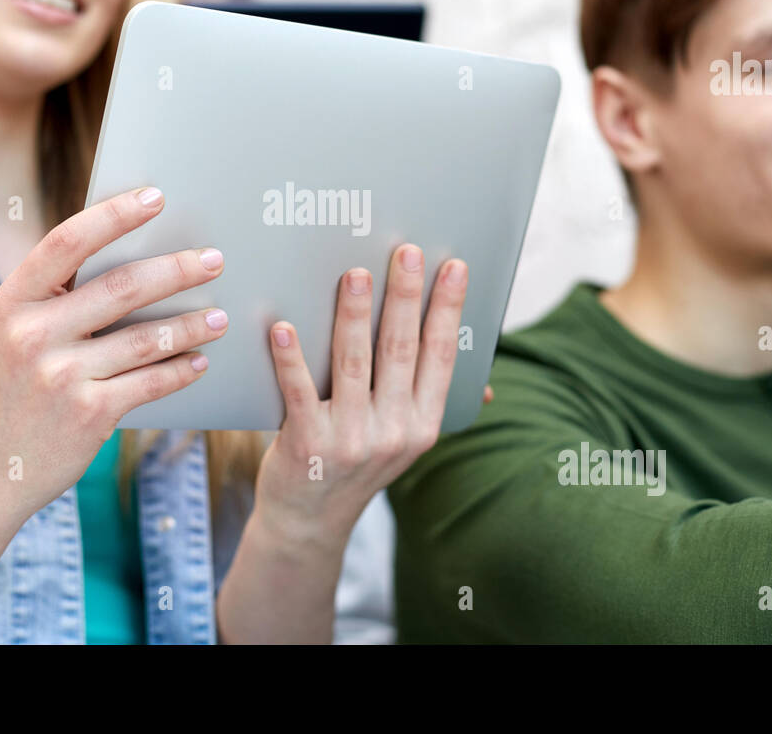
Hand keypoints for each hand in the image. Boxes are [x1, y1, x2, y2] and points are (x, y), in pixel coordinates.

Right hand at [0, 187, 228, 525]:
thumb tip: (132, 256)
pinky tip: (200, 361)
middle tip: (214, 259)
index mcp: (12, 301)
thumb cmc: (14, 391)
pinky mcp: (89, 413)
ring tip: (220, 316)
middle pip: (121, 287)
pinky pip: (151, 382)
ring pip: (146, 337)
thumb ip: (57, 299)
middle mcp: (32, 334)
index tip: (156, 196)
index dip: (115, 215)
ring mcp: (60, 375)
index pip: (68, 242)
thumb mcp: (14, 335)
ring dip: (192, 324)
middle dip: (177, 269)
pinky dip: (181, 370)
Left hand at [254, 243, 468, 543]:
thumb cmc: (356, 463)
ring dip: (354, 316)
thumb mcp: (404, 441)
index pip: (441, 356)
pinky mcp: (307, 445)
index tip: (454, 267)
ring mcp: (350, 440)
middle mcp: (394, 432)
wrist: (310, 521)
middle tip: (406, 252)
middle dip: (405, 297)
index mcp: (424, 424)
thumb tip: (487, 381)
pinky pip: (299, 392)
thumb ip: (428, 400)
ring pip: (353, 364)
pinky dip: (291, 359)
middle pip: (401, 350)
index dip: (449, 310)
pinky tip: (284, 327)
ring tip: (354, 276)